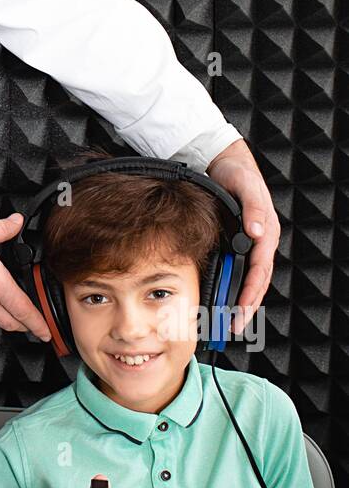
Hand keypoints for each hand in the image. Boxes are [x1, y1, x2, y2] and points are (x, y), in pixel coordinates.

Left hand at [206, 137, 280, 333]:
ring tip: (228, 322)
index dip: (251, 293)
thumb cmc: (237, 173)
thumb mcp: (245, 186)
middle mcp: (259, 241)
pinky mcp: (238, 241)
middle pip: (256, 281)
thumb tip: (256, 232)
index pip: (260, 271)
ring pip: (248, 279)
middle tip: (232, 327)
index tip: (241, 312)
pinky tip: (221, 299)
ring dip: (240, 301)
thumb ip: (253, 208)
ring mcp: (249, 243)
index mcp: (265, 232)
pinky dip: (232, 287)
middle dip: (246, 306)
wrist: (225, 161)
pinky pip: (238, 269)